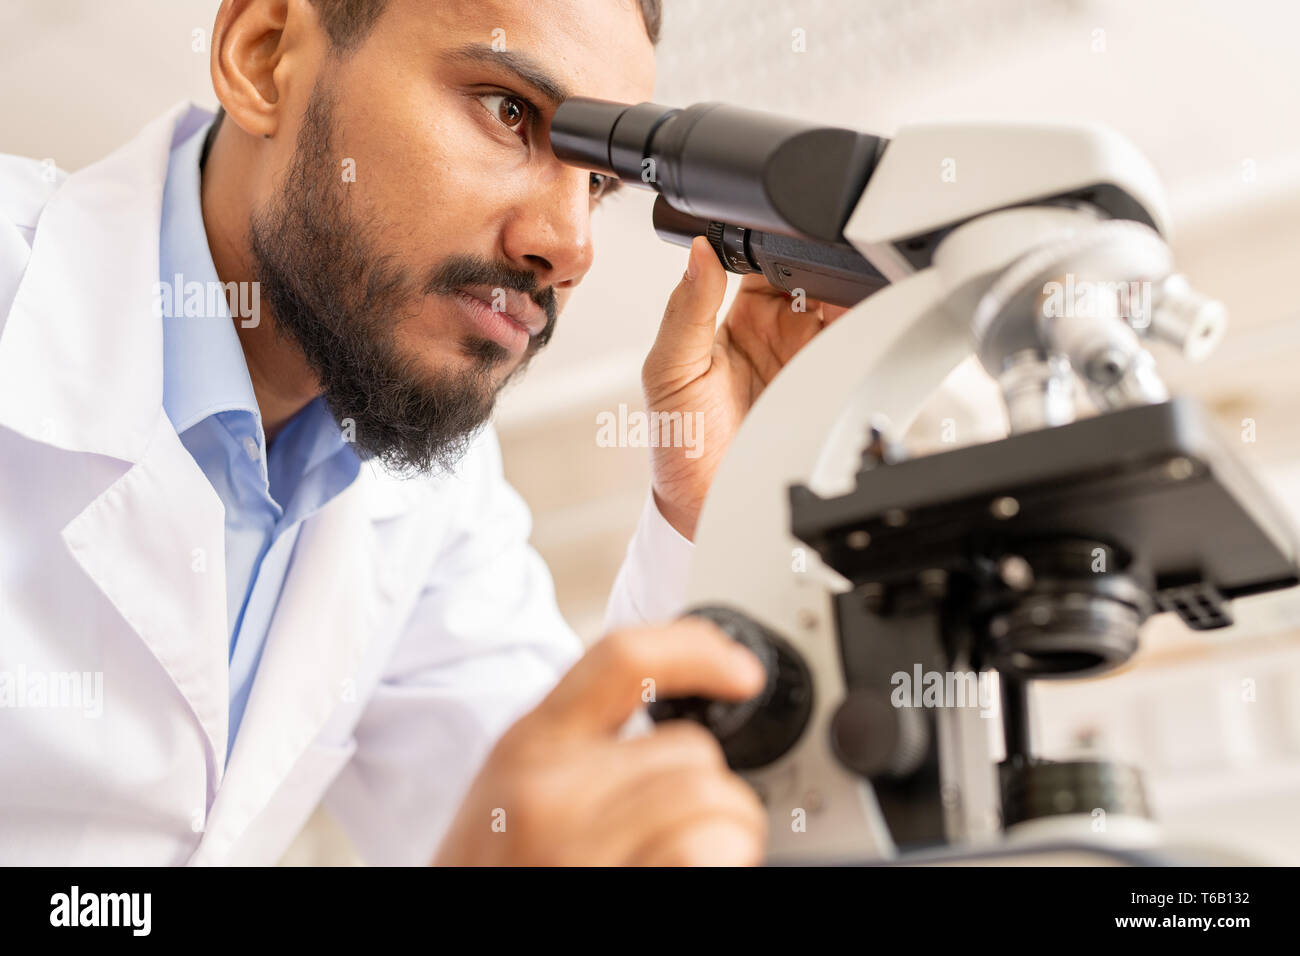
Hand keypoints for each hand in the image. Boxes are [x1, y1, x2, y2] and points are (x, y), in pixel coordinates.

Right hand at [431, 618, 768, 865]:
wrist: (444, 937)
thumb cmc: (488, 873)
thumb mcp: (511, 789)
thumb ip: (576, 748)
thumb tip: (670, 727)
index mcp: (528, 746)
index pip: (623, 660)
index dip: (696, 651)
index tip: (740, 671)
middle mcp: (549, 792)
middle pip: (691, 752)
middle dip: (709, 791)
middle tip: (681, 831)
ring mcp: (578, 849)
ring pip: (714, 803)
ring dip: (724, 835)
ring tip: (684, 859)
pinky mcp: (616, 888)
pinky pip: (705, 857)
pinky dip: (720, 865)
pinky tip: (684, 874)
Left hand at [642, 237, 848, 539]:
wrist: (708, 508)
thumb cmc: (679, 444)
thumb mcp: (670, 372)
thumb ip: (685, 311)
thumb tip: (699, 253)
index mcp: (732, 317)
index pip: (761, 259)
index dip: (774, 244)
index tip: (785, 239)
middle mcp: (774, 330)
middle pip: (811, 275)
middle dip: (821, 264)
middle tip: (825, 270)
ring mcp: (807, 355)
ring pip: (840, 303)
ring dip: (848, 292)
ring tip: (841, 299)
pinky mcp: (833, 382)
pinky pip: (856, 344)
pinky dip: (865, 327)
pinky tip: (860, 323)